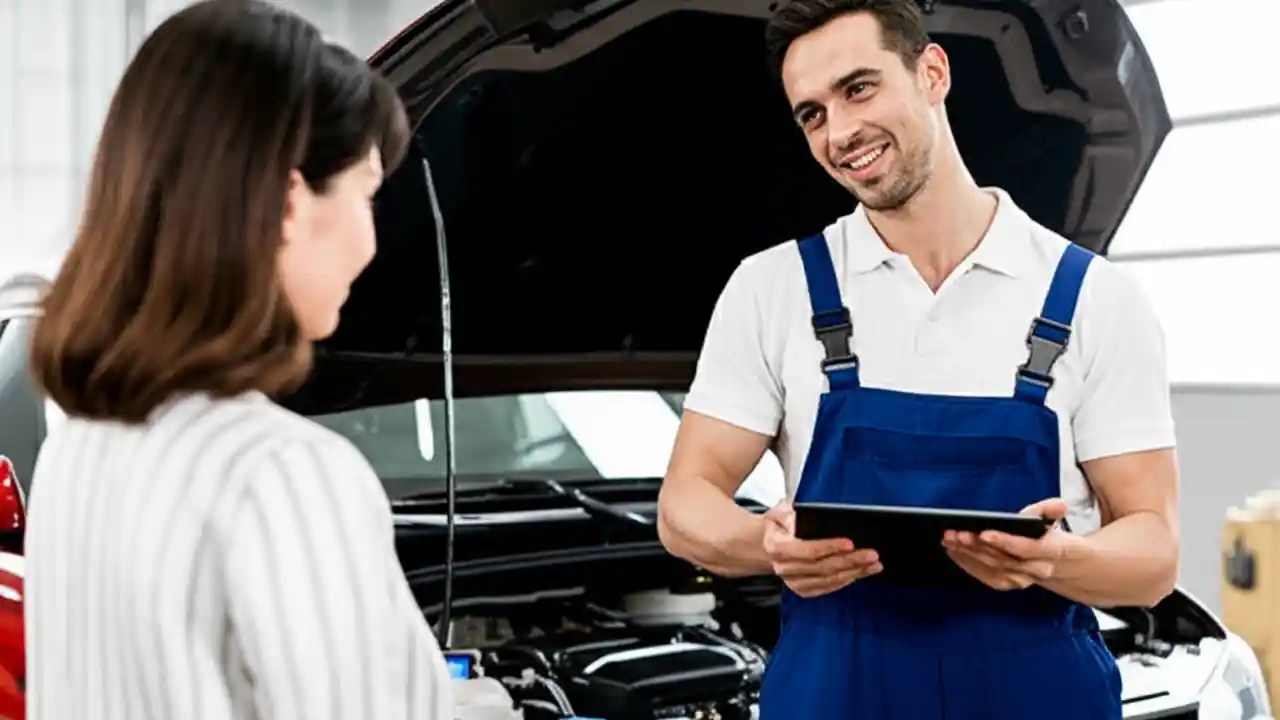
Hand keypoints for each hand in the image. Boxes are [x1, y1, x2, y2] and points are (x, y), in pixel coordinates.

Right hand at [762, 500, 881, 596]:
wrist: (766, 545)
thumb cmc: (777, 527)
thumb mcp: (778, 512)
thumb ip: (787, 513)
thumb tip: (797, 516)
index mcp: (777, 547)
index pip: (808, 551)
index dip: (830, 548)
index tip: (850, 543)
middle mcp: (784, 568)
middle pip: (823, 568)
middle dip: (850, 561)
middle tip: (871, 554)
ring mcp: (793, 581)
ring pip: (828, 580)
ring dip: (854, 573)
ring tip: (873, 565)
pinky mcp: (802, 589)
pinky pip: (827, 588)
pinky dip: (845, 581)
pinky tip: (860, 574)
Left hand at [943, 498, 1074, 590]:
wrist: (1057, 562)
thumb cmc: (1047, 535)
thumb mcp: (1051, 519)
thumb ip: (1050, 510)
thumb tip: (1060, 505)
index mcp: (1051, 551)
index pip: (1027, 548)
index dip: (1004, 541)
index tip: (983, 533)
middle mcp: (1037, 569)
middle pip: (1003, 559)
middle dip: (976, 546)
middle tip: (955, 533)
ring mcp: (1023, 579)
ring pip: (992, 569)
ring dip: (968, 555)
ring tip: (948, 540)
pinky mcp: (1009, 583)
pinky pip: (986, 577)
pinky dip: (968, 564)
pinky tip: (953, 552)